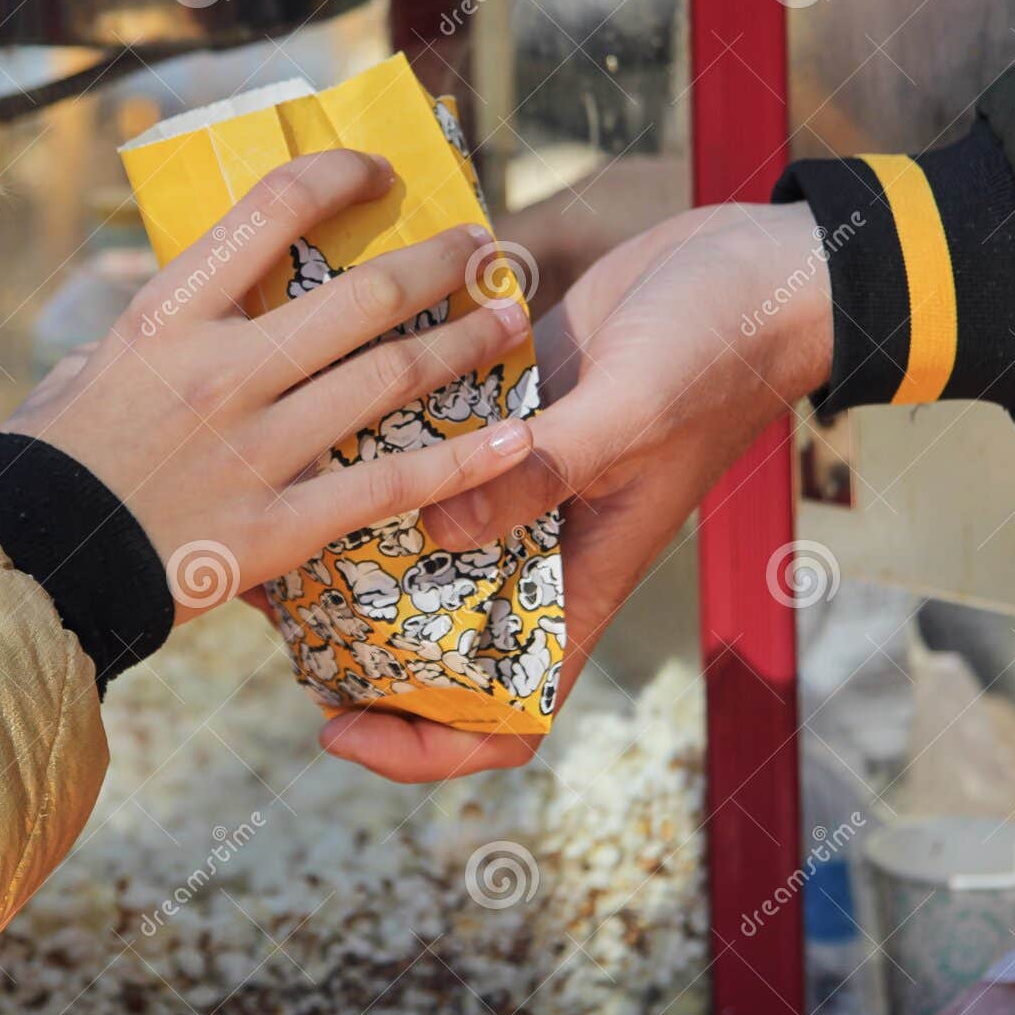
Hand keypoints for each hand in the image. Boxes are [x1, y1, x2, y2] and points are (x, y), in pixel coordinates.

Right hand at [3, 150, 535, 622]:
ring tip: (510, 320)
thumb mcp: (92, 365)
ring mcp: (258, 446)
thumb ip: (160, 331)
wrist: (30, 565)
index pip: (273, 207)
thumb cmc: (51, 460)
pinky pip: (389, 483)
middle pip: (363, 294)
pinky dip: (463, 458)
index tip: (380, 171)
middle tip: (481, 248)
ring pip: (391, 378)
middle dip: (438, 261)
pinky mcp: (279, 524)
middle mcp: (224, 369)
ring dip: (464, 342)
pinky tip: (514, 438)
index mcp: (170, 315)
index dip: (341, 174)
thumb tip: (200, 304)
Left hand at [318, 199, 831, 780]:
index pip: (506, 713)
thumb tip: (432, 530)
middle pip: (436, 637)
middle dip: (356, 641)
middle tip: (267, 607)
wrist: (748, 267)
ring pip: (417, 541)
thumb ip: (540, 472)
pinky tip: (314, 415)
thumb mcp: (631, 417)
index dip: (425, 747)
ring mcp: (513, 480)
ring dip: (353, 536)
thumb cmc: (717, 353)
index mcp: (580, 580)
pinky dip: (377, 446)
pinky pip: (425, 449)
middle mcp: (538, 545)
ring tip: (268, 515)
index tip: (339, 727)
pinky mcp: (499, 414)